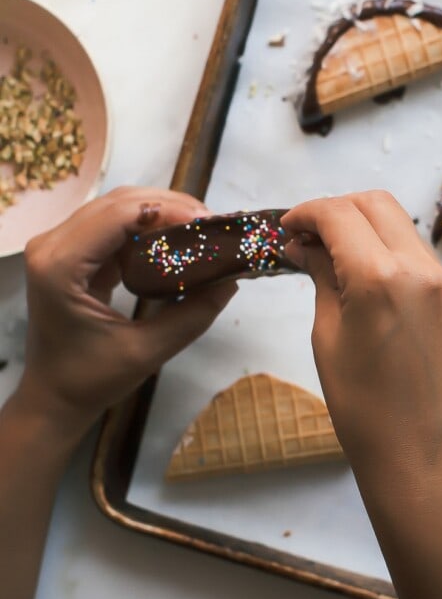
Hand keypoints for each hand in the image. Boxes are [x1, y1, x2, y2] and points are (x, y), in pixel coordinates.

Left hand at [16, 186, 236, 446]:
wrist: (53, 396)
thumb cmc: (91, 380)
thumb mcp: (148, 351)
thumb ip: (192, 315)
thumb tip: (232, 280)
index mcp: (60, 267)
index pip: (118, 215)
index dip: (167, 210)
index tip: (208, 224)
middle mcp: (52, 246)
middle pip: (118, 202)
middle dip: (169, 205)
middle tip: (212, 224)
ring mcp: (58, 246)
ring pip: (116, 207)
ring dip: (160, 211)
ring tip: (200, 228)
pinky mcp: (69, 251)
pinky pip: (111, 224)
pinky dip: (146, 225)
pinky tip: (176, 237)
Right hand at [282, 190, 441, 496]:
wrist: (419, 453)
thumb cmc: (362, 407)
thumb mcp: (327, 337)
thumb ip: (321, 278)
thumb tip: (302, 246)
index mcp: (379, 278)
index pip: (339, 214)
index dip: (306, 212)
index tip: (287, 227)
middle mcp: (419, 269)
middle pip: (375, 203)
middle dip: (337, 209)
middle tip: (307, 235)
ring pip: (399, 225)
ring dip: (364, 227)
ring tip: (333, 257)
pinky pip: (417, 254)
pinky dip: (387, 250)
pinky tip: (365, 277)